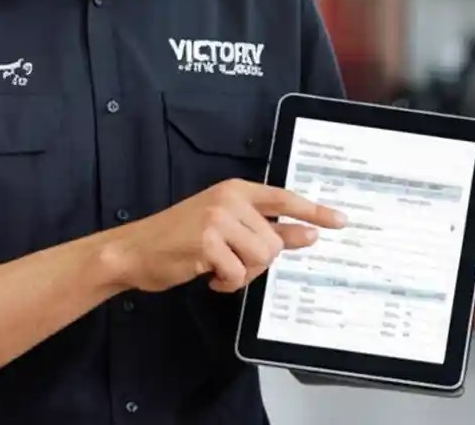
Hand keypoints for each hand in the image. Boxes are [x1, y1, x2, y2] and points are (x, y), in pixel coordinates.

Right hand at [121, 179, 346, 293]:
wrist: (134, 250)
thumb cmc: (180, 240)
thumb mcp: (226, 228)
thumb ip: (266, 229)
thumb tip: (309, 234)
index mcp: (236, 190)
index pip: (285, 199)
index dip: (315, 211)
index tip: (340, 221)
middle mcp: (230, 199)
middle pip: (275, 242)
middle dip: (258, 262)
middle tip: (231, 264)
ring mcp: (218, 219)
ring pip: (262, 257)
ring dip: (244, 274)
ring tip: (218, 269)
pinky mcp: (207, 242)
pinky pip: (238, 273)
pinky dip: (226, 283)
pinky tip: (207, 276)